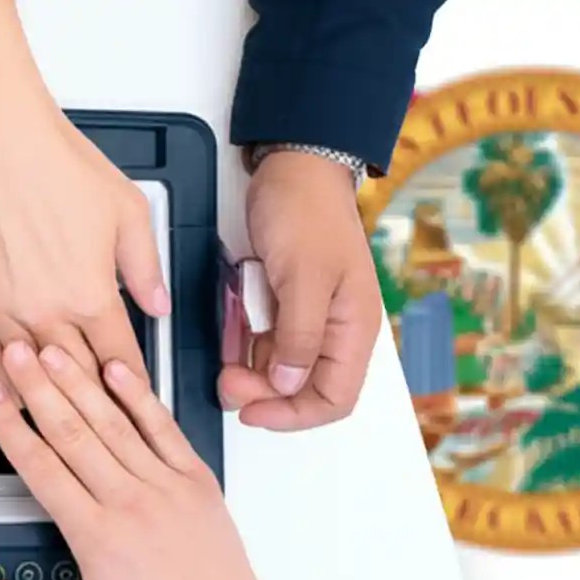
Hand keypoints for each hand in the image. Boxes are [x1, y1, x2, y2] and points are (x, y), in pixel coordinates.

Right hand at [0, 0, 167, 399]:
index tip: (138, 406)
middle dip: (93, 408)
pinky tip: (6, 403)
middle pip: (75, 380)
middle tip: (105, 434)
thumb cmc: (57, 163)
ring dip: (45, 406)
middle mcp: (46, 310)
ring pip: (27, 378)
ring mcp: (2, 308)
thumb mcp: (128, 212)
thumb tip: (157, 305)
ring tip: (59, 432)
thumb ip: (145, 267)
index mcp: (91, 295)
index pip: (119, 362)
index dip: (132, 390)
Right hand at [0, 343, 300, 579]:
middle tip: (15, 351)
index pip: (40, 467)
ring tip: (54, 349)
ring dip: (80, 382)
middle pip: (72, 432)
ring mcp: (168, 487)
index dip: (9, 425)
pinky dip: (140, 396)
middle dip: (38, 386)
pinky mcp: (198, 480)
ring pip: (114, 422)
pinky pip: (165, 428)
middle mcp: (131, 503)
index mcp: (97, 537)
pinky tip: (118, 369)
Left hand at [220, 152, 382, 429]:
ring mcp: (312, 318)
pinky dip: (246, 349)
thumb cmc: (307, 211)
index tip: (253, 411)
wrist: (295, 165)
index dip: (293, 415)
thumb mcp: (302, 276)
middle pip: (306, 390)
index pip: (334, 399)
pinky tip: (230, 340)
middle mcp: (337, 330)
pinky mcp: (288, 304)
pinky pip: (268, 343)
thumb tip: (288, 384)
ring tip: (225, 364)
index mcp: (354, 328)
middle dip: (266, 396)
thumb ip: (298, 335)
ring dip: (252, 375)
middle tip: (228, 383)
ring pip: (283, 371)